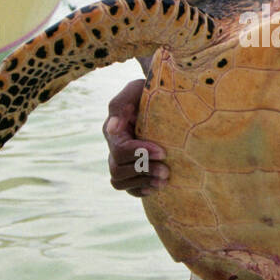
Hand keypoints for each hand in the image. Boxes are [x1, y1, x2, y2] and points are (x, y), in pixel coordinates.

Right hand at [103, 78, 168, 196]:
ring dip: (142, 183)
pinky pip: (128, 188)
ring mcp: (121, 160)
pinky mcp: (132, 169)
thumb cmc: (149, 90)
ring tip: (165, 180)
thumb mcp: (136, 88)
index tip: (162, 152)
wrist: (161, 98)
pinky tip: (158, 187)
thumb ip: (121, 103)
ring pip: (119, 181)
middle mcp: (113, 147)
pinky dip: (140, 191)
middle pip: (117, 169)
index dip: (140, 154)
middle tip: (167, 170)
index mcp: (113, 129)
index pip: (120, 149)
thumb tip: (112, 127)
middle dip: (143, 171)